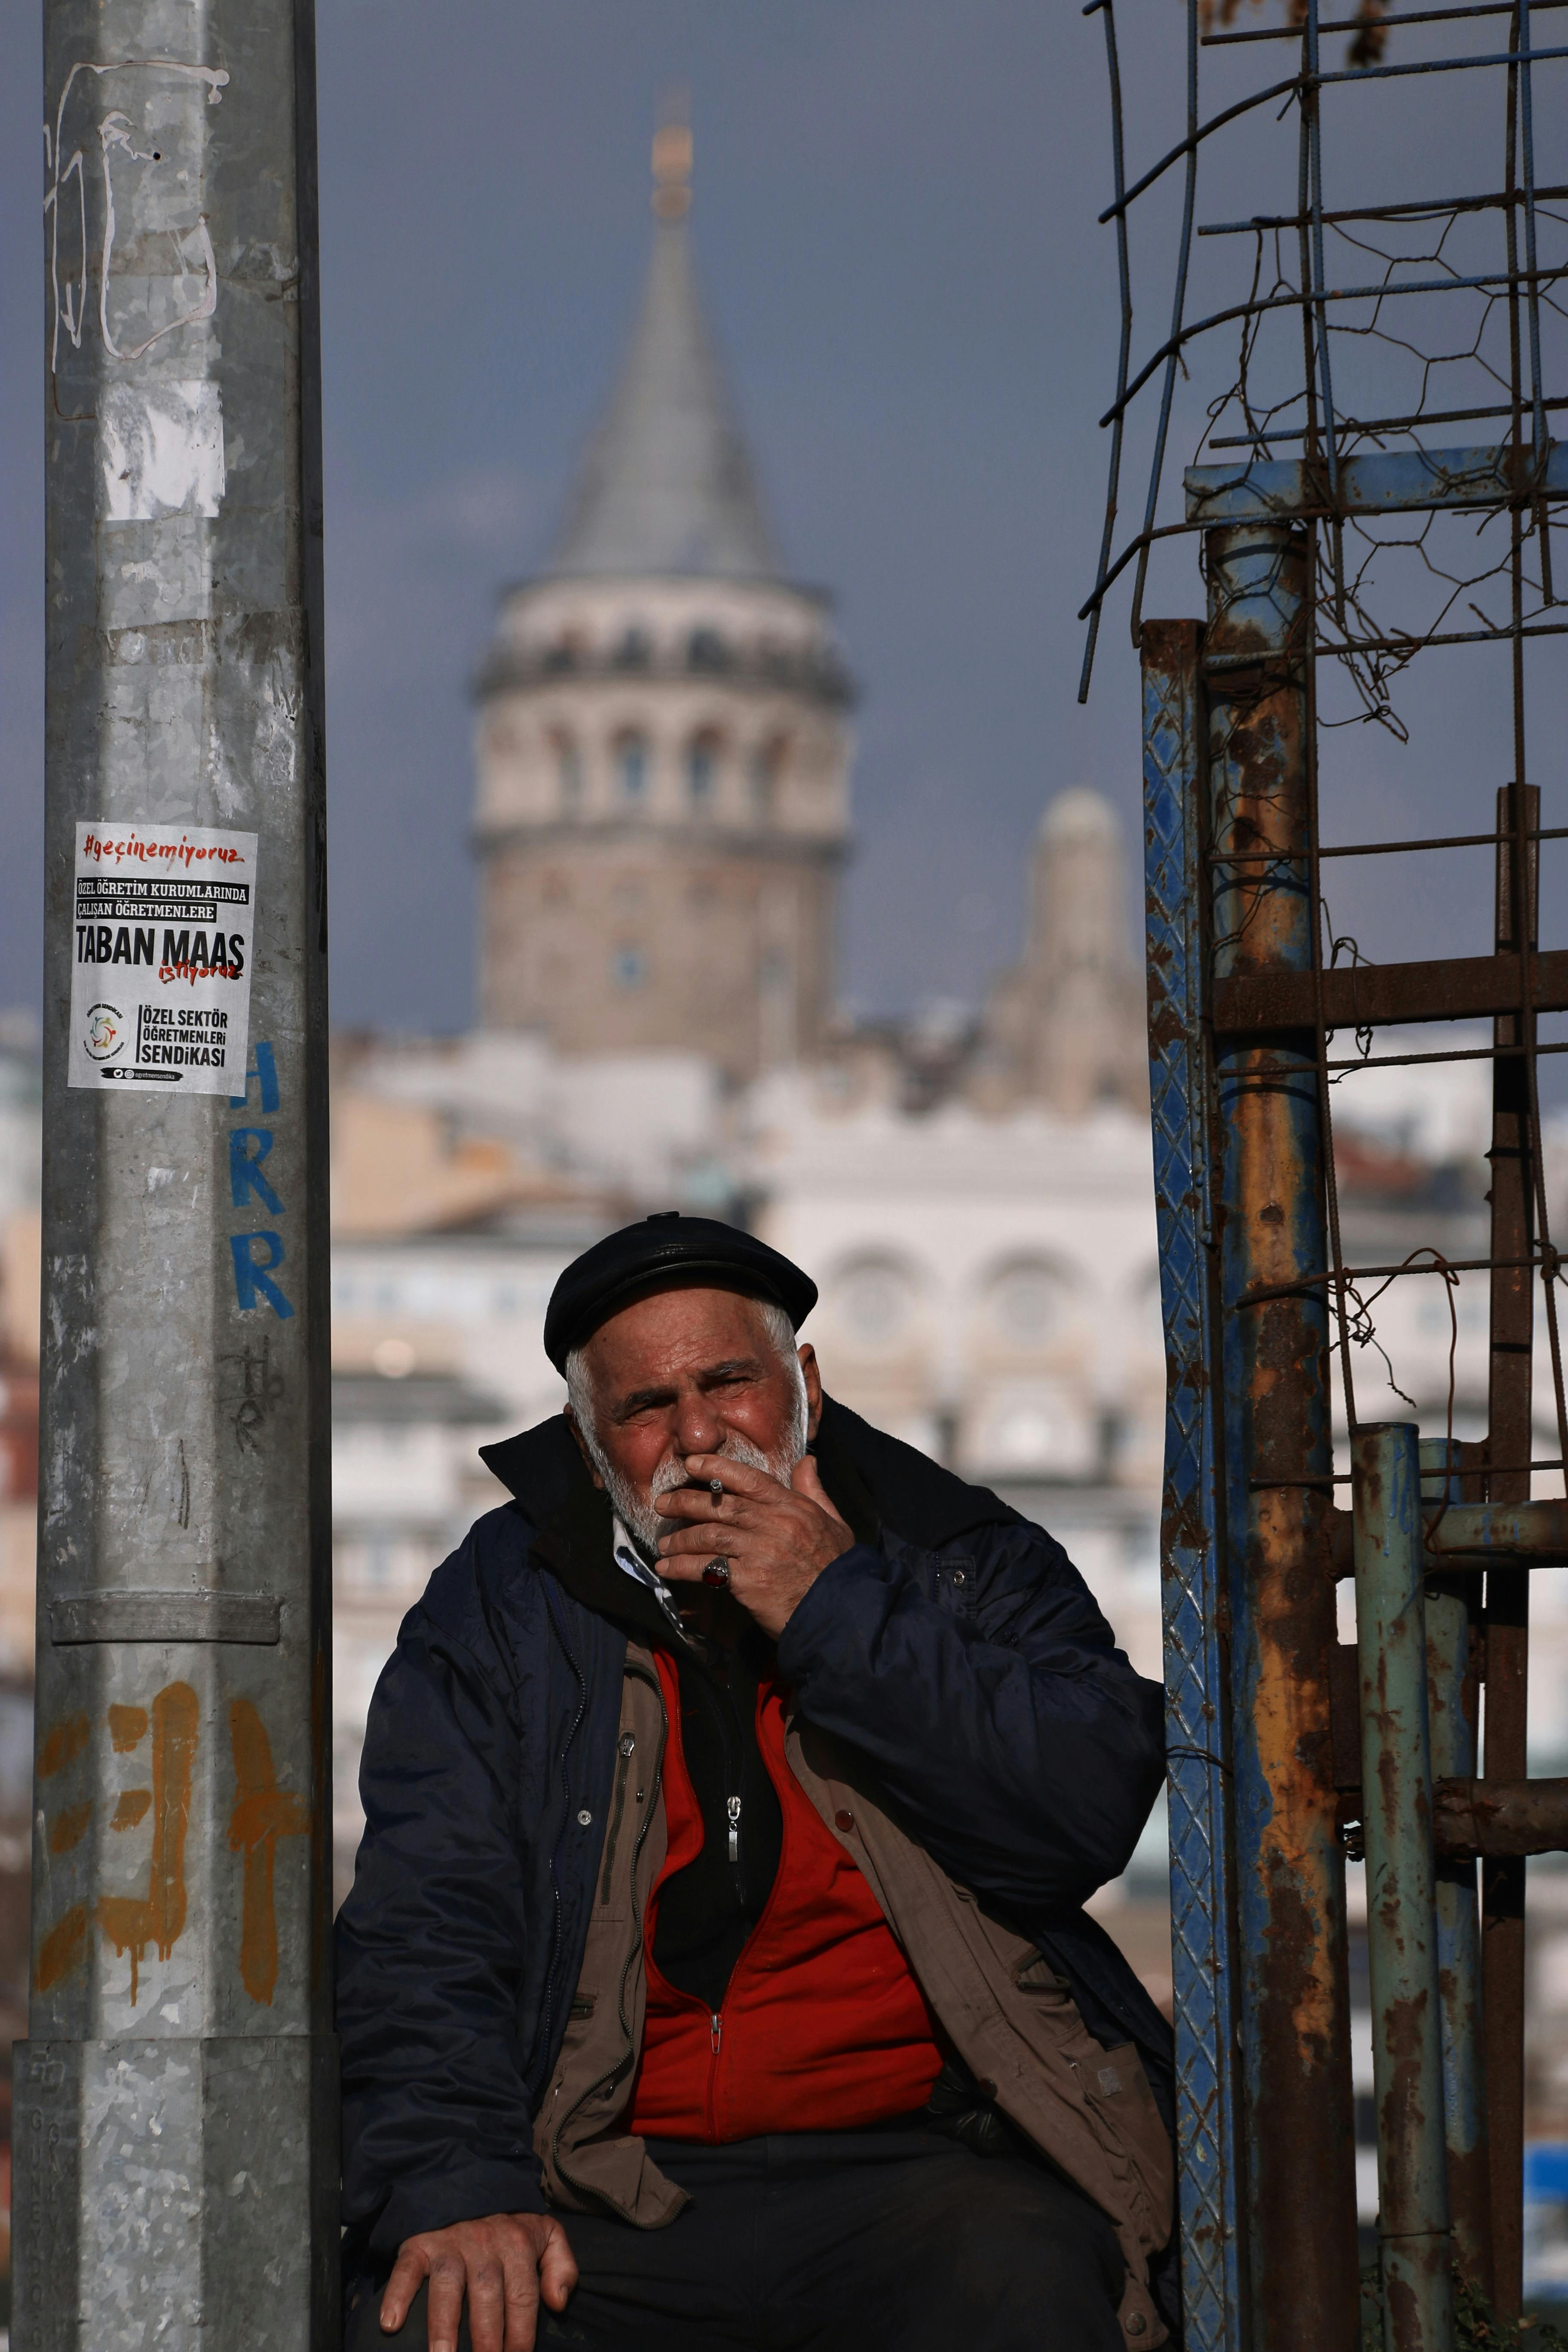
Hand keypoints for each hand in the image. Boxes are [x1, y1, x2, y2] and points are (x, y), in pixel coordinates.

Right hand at [379, 2212, 576, 2351]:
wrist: (468, 2184)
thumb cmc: (509, 2227)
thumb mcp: (545, 2234)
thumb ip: (561, 2265)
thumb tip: (559, 2303)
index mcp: (517, 2243)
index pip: (522, 2295)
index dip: (522, 2334)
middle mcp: (483, 2241)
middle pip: (486, 2294)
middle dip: (486, 2337)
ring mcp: (449, 2242)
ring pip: (447, 2285)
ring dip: (444, 2326)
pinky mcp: (419, 2244)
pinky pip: (407, 2268)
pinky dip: (397, 2294)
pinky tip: (391, 2323)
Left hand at [656, 1452, 854, 1636]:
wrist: (840, 1613)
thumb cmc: (837, 1569)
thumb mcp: (834, 1523)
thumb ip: (814, 1491)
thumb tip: (806, 1461)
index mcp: (793, 1507)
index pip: (748, 1479)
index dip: (716, 1468)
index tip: (690, 1464)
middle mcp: (775, 1524)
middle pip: (720, 1505)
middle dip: (685, 1502)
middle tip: (662, 1504)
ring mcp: (761, 1551)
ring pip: (709, 1535)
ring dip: (680, 1539)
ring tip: (663, 1544)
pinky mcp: (750, 1581)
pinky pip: (707, 1568)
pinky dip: (682, 1567)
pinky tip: (666, 1568)